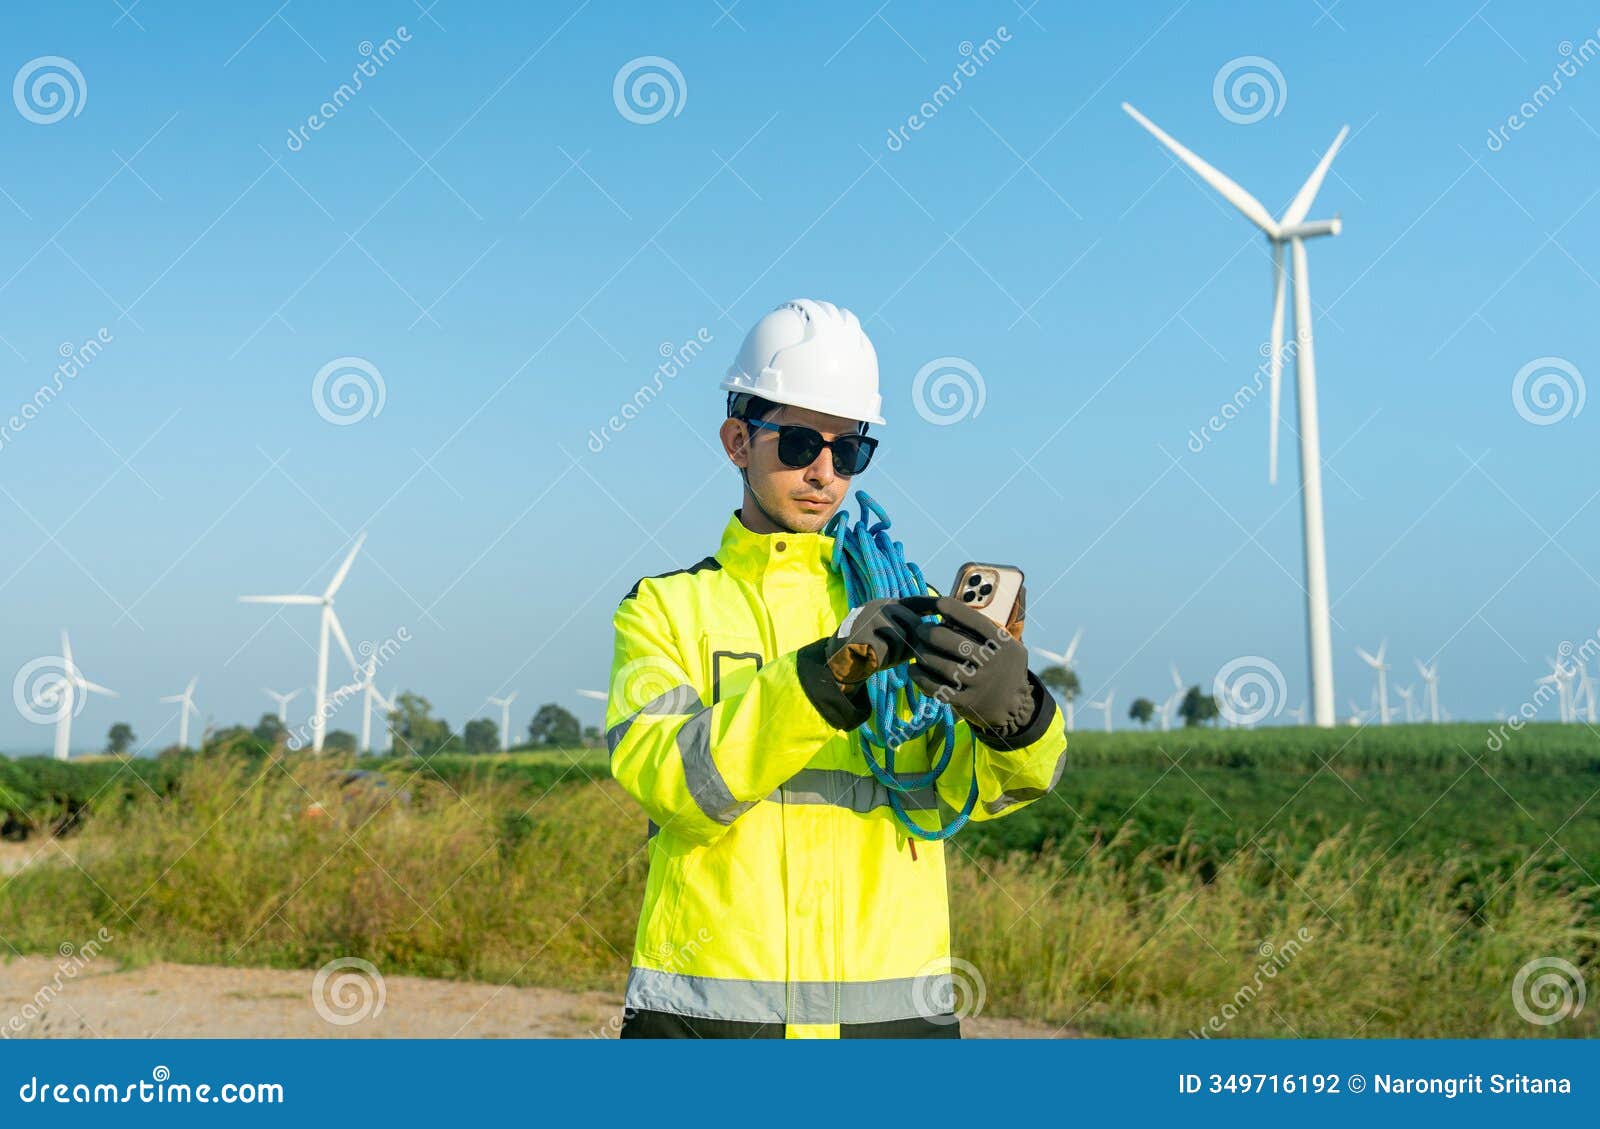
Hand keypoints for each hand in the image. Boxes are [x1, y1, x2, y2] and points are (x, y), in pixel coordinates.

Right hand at [822, 597, 929, 685]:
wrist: (841, 660)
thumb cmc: (874, 650)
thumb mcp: (896, 639)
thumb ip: (914, 633)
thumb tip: (939, 633)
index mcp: (889, 605)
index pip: (916, 601)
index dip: (932, 604)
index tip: (947, 606)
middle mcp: (880, 606)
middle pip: (913, 620)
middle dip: (914, 640)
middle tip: (902, 653)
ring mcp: (872, 617)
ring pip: (903, 635)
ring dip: (900, 651)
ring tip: (888, 656)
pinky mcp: (866, 631)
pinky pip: (889, 646)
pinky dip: (889, 656)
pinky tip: (878, 658)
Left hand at [900, 594, 1037, 736]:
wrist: (1014, 707)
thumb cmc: (1004, 665)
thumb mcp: (1012, 644)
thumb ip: (1003, 620)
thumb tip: (1007, 589)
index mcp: (1004, 645)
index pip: (978, 622)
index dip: (956, 610)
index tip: (938, 603)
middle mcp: (993, 664)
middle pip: (957, 644)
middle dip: (933, 634)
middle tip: (920, 629)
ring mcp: (980, 684)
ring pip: (945, 667)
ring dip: (925, 656)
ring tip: (916, 649)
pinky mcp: (967, 702)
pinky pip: (939, 689)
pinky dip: (922, 678)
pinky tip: (914, 669)